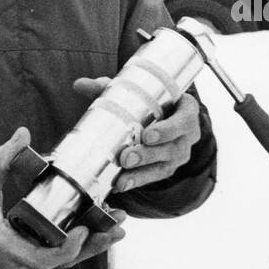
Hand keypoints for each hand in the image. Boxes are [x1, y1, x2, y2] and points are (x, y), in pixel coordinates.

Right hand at [0, 126, 124, 268]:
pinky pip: (57, 255)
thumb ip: (2, 158)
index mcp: (4, 245)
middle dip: (91, 246)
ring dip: (91, 246)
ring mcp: (24, 260)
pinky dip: (79, 245)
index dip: (65, 249)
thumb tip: (22, 132)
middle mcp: (17, 259)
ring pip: (63, 261)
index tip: (84, 230)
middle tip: (117, 227)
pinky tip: (98, 229)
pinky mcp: (29, 254)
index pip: (40, 259)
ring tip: (117, 229)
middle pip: (61, 262)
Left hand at [73, 77, 201, 192]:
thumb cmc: (152, 100)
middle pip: (172, 148)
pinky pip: (156, 177)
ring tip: (122, 176)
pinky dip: (138, 181)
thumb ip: (110, 88)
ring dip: (143, 173)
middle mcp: (188, 135)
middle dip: (148, 155)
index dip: (168, 130)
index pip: (184, 120)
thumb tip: (79, 85)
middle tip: (126, 157)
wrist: (165, 115)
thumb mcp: (138, 91)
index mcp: (187, 111)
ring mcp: (180, 153)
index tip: (147, 135)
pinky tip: (122, 184)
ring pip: (165, 166)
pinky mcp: (169, 167)